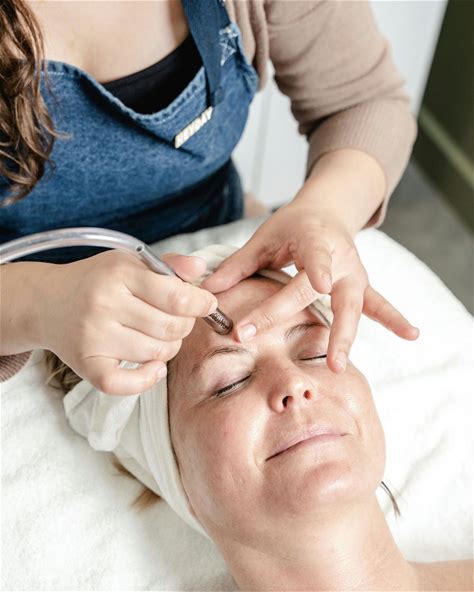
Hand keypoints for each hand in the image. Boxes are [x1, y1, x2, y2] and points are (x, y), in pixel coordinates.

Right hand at [38, 251, 217, 394]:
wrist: (46, 302)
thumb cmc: (97, 281)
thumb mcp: (130, 262)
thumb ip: (169, 264)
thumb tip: (201, 268)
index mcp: (120, 273)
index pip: (176, 297)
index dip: (201, 303)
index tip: (206, 304)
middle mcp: (104, 303)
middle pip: (171, 328)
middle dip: (185, 325)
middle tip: (178, 320)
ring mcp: (94, 336)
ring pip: (157, 353)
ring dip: (169, 347)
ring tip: (159, 335)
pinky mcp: (86, 364)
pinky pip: (126, 383)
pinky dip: (147, 378)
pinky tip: (153, 365)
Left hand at [201, 200, 418, 373]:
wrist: (326, 212)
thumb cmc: (291, 227)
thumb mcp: (264, 237)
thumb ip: (238, 265)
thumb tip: (207, 292)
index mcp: (314, 239)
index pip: (310, 261)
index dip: (316, 271)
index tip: (318, 284)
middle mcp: (339, 258)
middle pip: (326, 293)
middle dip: (307, 320)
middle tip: (289, 344)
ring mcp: (354, 273)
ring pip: (354, 306)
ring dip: (347, 335)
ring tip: (340, 365)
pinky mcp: (361, 285)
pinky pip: (378, 304)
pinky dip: (394, 320)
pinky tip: (412, 335)